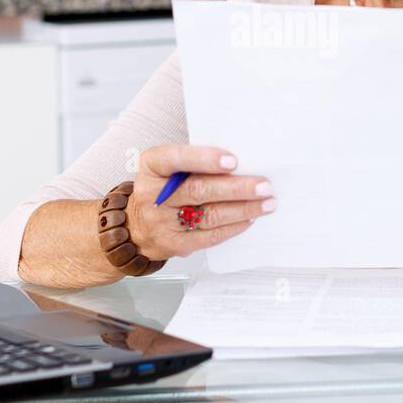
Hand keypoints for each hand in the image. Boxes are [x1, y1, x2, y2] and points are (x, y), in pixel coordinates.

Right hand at [126, 144, 274, 260]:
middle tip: (264, 186)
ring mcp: (162, 222)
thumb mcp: (167, 166)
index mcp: (152, 165)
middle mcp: (152, 194)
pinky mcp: (174, 244)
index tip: (233, 161)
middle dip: (236, 188)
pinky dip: (233, 227)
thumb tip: (240, 164)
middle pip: (198, 190)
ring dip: (243, 209)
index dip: (204, 159)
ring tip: (266, 203)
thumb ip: (194, 162)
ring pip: (208, 216)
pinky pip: (209, 237)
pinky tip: (249, 218)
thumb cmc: (162, 187)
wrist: (136, 225)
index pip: (176, 159)